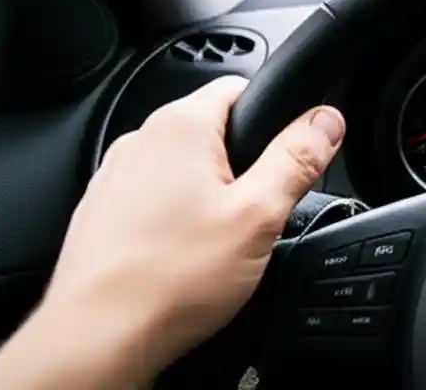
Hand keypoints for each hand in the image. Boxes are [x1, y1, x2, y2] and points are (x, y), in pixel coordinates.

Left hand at [0, 77, 344, 389]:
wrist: (99, 338)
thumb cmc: (169, 280)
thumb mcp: (260, 215)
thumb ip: (298, 158)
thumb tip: (326, 120)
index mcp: (181, 126)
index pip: (241, 86)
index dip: (276, 117)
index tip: (290, 155)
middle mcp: (140, 141)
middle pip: (214, 131)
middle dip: (244, 165)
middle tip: (256, 213)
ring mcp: (115, 177)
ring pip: (184, 169)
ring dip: (209, 194)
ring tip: (218, 243)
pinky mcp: (104, 212)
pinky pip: (156, 199)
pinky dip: (176, 219)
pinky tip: (185, 256)